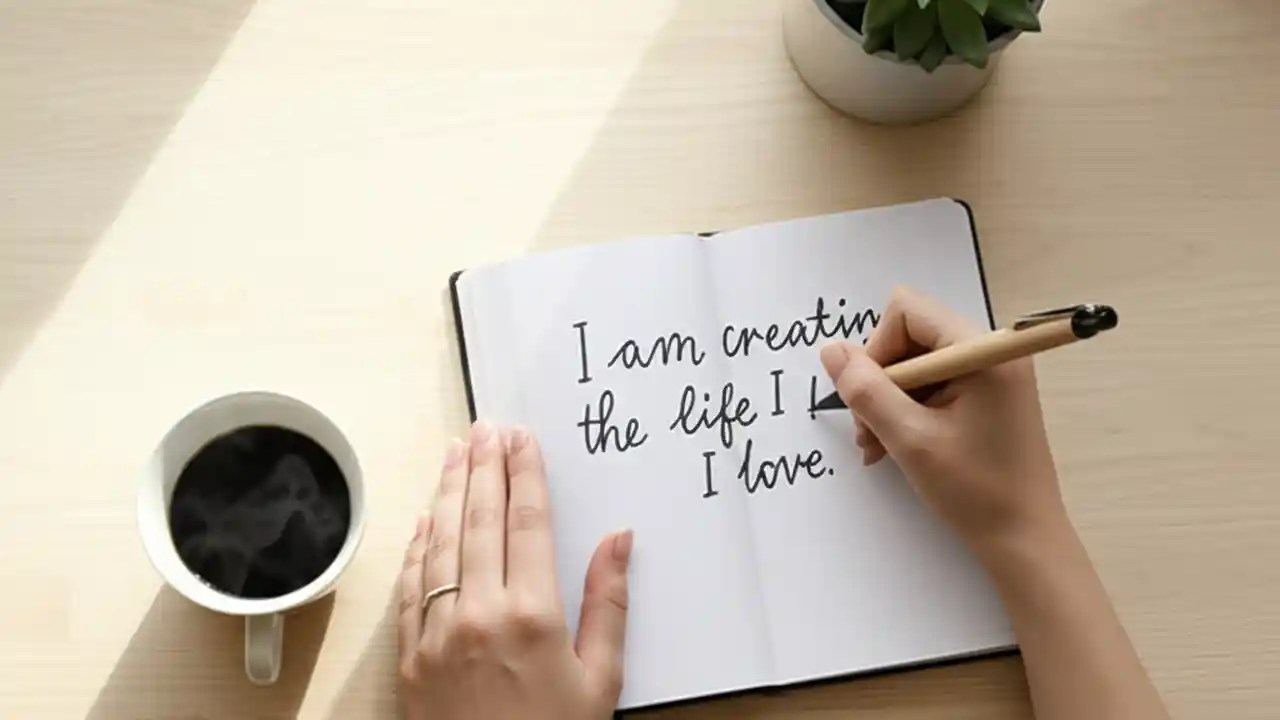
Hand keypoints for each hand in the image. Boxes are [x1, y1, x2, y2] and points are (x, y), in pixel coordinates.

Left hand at [398, 422, 632, 719]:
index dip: (525, 473)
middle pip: (480, 520)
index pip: (528, 522)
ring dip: (448, 492)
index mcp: (533, 614)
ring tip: (456, 452)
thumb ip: (609, 603)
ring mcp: (437, 632)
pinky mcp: (410, 655)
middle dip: (485, 467)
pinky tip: (425, 517)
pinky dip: (417, 546)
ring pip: (440, 543)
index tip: (522, 437)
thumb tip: (619, 538)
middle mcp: (479, 612)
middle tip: (486, 427)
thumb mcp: (601, 680)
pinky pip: (411, 585)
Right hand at [820, 286, 1067, 552]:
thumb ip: (866, 391)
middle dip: (880, 379)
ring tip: (876, 446)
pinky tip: (894, 446)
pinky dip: (907, 411)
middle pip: (910, 336)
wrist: (1025, 539)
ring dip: (888, 401)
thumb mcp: (910, 439)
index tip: (868, 396)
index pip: (908, 312)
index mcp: (982, 351)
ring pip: (916, 364)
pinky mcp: (986, 397)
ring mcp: (990, 374)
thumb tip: (831, 350)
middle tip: (866, 429)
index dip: (877, 348)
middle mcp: (989, 351)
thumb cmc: (975, 490)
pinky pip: (933, 385)